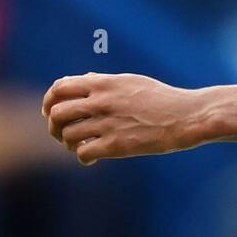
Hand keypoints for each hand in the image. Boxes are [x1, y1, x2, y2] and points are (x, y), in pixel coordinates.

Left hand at [41, 72, 200, 164]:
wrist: (187, 117)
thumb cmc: (163, 99)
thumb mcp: (132, 81)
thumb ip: (104, 81)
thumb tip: (83, 78)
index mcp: (104, 83)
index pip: (59, 88)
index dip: (49, 102)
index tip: (51, 112)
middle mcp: (102, 101)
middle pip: (57, 113)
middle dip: (54, 127)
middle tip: (63, 135)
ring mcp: (108, 123)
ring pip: (68, 135)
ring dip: (69, 144)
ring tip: (81, 146)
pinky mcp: (117, 145)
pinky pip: (83, 153)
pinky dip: (83, 158)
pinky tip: (93, 158)